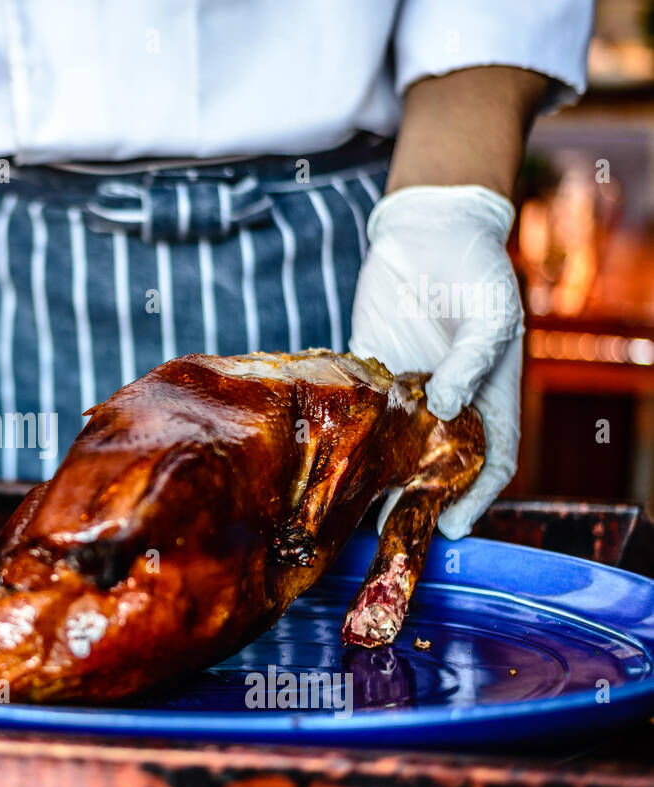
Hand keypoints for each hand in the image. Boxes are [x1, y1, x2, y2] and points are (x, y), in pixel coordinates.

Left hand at [348, 185, 522, 539]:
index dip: (474, 499)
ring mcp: (405, 392)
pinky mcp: (368, 375)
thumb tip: (446, 407)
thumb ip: (470, 362)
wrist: (428, 231)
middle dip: (413, 503)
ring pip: (389, 449)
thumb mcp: (489, 314)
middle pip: (433, 467)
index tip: (449, 527)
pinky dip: (340, 438)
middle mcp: (446, 403)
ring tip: (345, 513)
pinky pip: (355, 415)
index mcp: (487, 396)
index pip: (489, 462)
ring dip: (371, 480)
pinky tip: (317, 463)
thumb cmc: (474, 269)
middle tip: (386, 534)